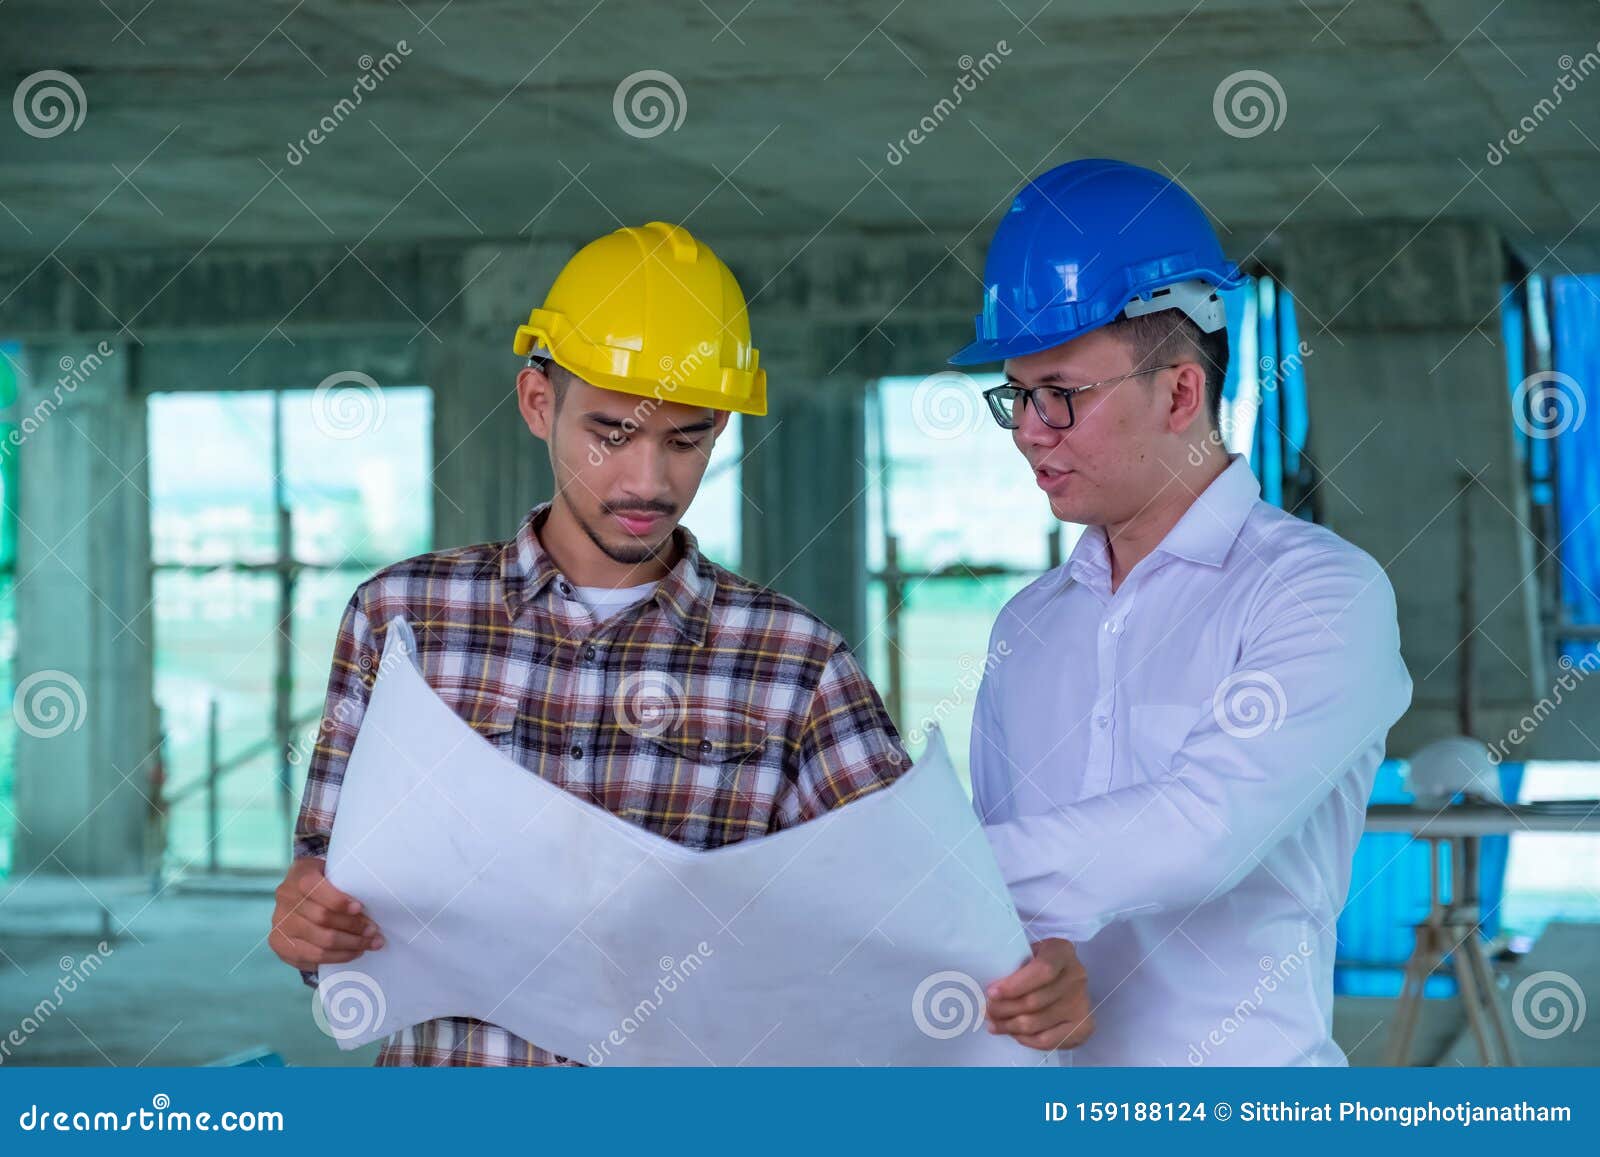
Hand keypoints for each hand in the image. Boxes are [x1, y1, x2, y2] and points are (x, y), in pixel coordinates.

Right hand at [268, 856, 382, 969]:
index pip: (314, 888)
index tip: (359, 908)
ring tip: (369, 944)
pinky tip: (352, 953)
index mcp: (299, 875)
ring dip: (350, 946)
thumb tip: (373, 905)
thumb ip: (346, 883)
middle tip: (374, 931)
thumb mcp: (333, 871)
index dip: (338, 900)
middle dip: (353, 927)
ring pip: (319, 942)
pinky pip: (312, 958)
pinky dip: (337, 957)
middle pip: (322, 919)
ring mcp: (279, 923)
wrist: (297, 894)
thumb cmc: (324, 881)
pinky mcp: (279, 944)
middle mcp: (285, 899)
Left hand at [986, 937, 1093, 1050]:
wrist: (1064, 972)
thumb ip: (1013, 967)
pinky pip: (1049, 1040)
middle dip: (1005, 1009)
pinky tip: (1014, 1034)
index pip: (1042, 970)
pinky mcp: (1083, 1025)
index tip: (992, 993)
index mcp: (1062, 952)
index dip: (1015, 985)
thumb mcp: (1027, 952)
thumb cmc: (1038, 960)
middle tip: (988, 1011)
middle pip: (1036, 1001)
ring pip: (1038, 1023)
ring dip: (1011, 1026)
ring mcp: (1082, 1002)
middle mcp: (1076, 976)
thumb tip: (991, 994)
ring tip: (995, 1024)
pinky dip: (1027, 1040)